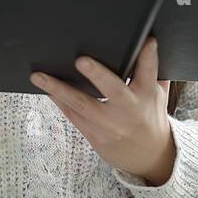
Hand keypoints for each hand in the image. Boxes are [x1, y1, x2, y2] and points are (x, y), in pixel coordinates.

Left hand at [30, 36, 176, 185]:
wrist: (148, 156)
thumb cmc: (150, 116)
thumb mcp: (158, 95)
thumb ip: (154, 71)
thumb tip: (148, 40)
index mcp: (146, 95)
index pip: (148, 72)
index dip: (147, 56)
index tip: (147, 40)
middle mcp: (128, 110)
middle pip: (113, 90)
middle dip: (98, 75)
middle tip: (81, 60)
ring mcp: (109, 124)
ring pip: (82, 104)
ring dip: (58, 89)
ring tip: (38, 76)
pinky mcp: (94, 135)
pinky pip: (73, 115)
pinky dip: (58, 101)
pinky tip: (45, 89)